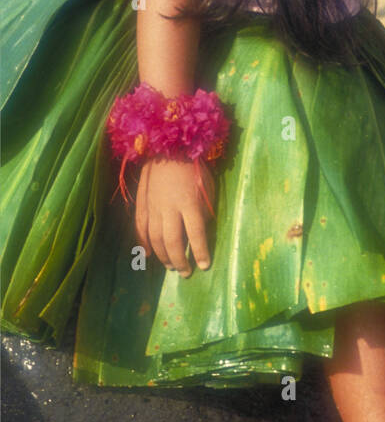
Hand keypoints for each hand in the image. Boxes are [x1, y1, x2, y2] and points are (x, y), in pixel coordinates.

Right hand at [135, 156, 214, 275]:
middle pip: (173, 241)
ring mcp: (153, 207)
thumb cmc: (193, 168)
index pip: (196, 234)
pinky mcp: (143, 204)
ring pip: (155, 239)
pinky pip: (141, 228)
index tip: (205, 266)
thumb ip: (204, 210)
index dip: (201, 252)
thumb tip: (202, 231)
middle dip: (180, 260)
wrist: (167, 148)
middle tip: (186, 272)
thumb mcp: (207, 187)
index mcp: (189, 203)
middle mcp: (170, 208)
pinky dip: (144, 243)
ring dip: (163, 256)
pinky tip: (148, 254)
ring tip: (170, 266)